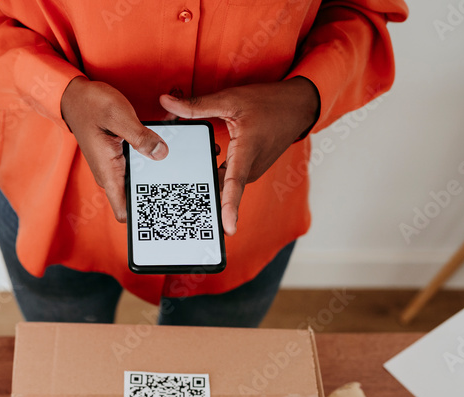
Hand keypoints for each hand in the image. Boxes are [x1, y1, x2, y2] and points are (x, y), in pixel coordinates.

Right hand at [60, 76, 167, 222]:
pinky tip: (161, 148)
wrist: (74, 96)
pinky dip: (149, 160)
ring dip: (154, 174)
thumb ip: (141, 137)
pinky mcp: (118, 158)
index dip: (142, 215)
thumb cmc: (91, 105)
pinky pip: (137, 167)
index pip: (124, 212)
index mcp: (108, 172)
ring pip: (138, 181)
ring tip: (175, 163)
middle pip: (136, 198)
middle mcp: (110, 175)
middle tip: (178, 182)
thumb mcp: (119, 116)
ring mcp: (114, 167)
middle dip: (155, 193)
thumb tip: (161, 154)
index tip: (162, 209)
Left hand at [160, 77, 319, 234]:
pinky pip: (227, 176)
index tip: (227, 229)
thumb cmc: (269, 103)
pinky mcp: (249, 170)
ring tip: (182, 171)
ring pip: (221, 181)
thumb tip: (165, 101)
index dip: (230, 208)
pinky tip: (203, 161)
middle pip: (220, 187)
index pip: (235, 184)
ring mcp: (250, 171)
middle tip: (172, 191)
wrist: (297, 107)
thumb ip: (197, 105)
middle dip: (198, 190)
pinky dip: (214, 171)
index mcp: (247, 152)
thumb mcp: (230, 99)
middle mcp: (250, 168)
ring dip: (205, 176)